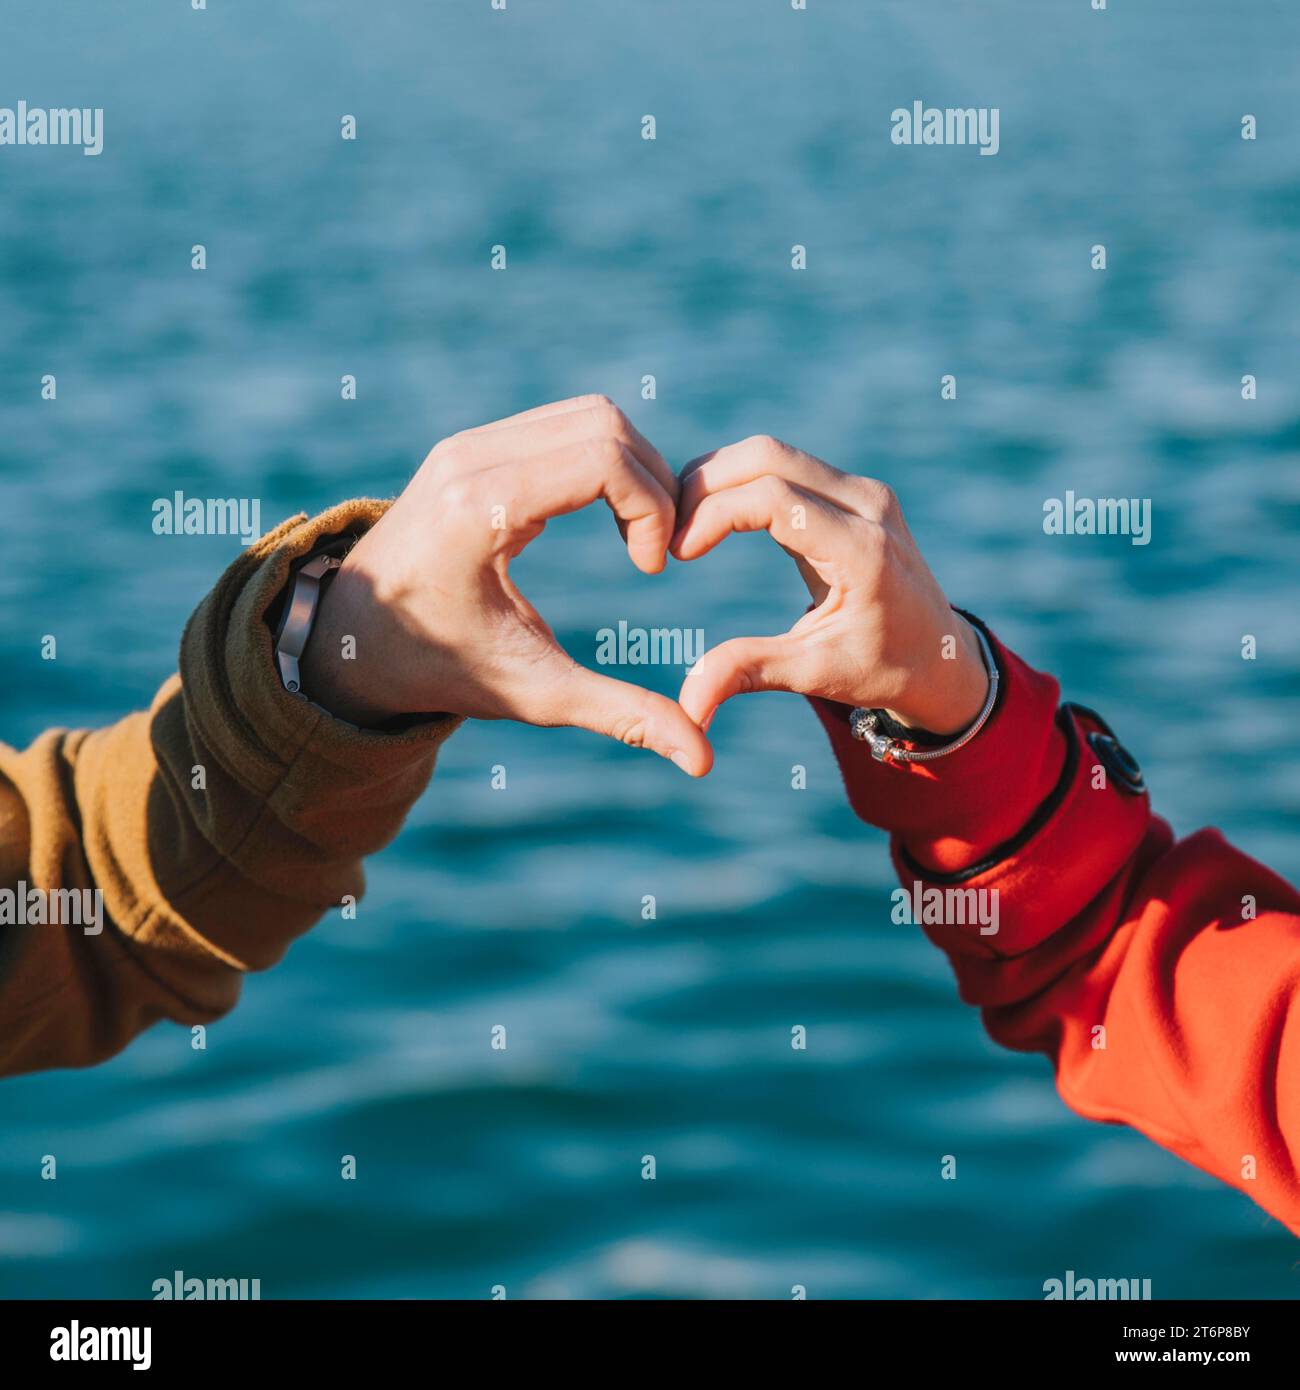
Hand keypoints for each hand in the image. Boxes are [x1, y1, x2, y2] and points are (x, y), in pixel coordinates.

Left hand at [299, 396, 712, 775]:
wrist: (354, 643)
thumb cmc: (442, 669)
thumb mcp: (535, 695)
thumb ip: (622, 715)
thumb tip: (703, 760)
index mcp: (478, 510)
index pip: (602, 459)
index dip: (652, 508)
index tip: (650, 569)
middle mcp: (469, 460)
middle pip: (605, 425)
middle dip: (653, 485)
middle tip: (654, 551)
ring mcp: (468, 444)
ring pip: (589, 415)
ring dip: (632, 469)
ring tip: (636, 535)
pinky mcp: (474, 445)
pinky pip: (563, 424)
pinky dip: (603, 461)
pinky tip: (605, 518)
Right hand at [670, 436, 988, 736]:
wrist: (938, 655)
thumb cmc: (880, 668)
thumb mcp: (814, 673)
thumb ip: (748, 673)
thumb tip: (686, 709)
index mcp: (862, 550)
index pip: (772, 498)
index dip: (712, 515)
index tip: (677, 555)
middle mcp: (868, 506)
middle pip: (767, 456)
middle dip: (705, 483)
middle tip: (665, 529)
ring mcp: (863, 491)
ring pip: (773, 453)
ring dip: (719, 478)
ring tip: (681, 524)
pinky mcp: (852, 490)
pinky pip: (786, 465)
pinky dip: (741, 481)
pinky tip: (711, 518)